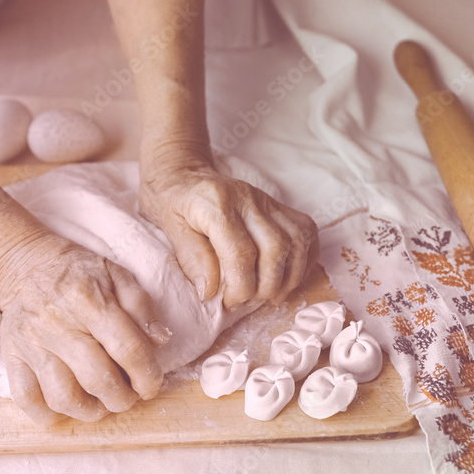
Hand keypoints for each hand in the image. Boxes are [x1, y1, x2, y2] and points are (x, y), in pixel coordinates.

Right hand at [0, 230, 170, 424]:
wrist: (25, 264)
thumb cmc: (78, 273)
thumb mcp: (116, 274)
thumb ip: (141, 306)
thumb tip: (160, 340)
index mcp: (88, 300)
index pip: (127, 349)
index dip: (147, 376)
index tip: (152, 386)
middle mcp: (57, 323)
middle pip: (97, 379)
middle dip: (122, 399)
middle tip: (128, 397)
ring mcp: (31, 343)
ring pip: (62, 396)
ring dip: (90, 411)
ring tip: (102, 404)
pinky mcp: (11, 356)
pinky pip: (27, 399)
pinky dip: (48, 414)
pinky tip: (67, 407)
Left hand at [139, 150, 319, 309]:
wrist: (181, 171)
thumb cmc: (170, 201)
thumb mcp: (168, 228)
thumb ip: (191, 258)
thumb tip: (210, 292)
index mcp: (217, 204)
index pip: (241, 253)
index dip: (240, 287)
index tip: (229, 302)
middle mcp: (248, 198)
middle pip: (276, 248)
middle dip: (267, 285)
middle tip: (248, 301)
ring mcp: (266, 200)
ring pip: (297, 240)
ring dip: (289, 276)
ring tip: (270, 294)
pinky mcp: (277, 205)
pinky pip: (305, 231)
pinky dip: (303, 258)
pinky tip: (287, 275)